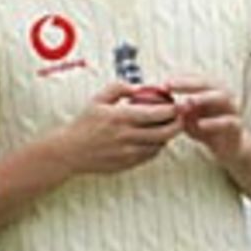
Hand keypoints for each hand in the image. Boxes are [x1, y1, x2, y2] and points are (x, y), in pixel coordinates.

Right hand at [59, 80, 182, 175]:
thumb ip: (120, 88)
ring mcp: (127, 152)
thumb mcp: (98, 99)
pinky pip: (150, 155)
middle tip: (181, 117)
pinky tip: (154, 139)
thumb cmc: (84, 124)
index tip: (177, 104)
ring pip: (159, 145)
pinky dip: (156, 147)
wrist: (69, 151)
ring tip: (168, 127)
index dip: (172, 109)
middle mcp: (125, 136)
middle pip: (163, 132)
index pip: (156, 113)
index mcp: (120, 117)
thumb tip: (141, 87)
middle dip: (177, 124)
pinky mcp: (127, 164)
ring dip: (167, 136)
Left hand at [168, 80, 245, 165]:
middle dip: (188, 83)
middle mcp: (222, 96)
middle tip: (171, 85)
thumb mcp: (188, 118)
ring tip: (188, 101)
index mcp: (210, 91)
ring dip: (204, 97)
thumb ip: (177, 110)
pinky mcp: (236, 126)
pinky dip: (214, 122)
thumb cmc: (206, 128)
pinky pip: (228, 121)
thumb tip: (160, 102)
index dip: (179, 79)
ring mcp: (231, 109)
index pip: (195, 79)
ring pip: (222, 97)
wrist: (229, 147)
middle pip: (208, 83)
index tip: (162, 83)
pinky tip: (201, 124)